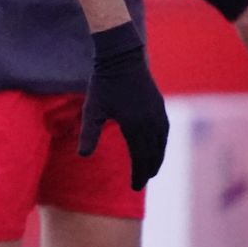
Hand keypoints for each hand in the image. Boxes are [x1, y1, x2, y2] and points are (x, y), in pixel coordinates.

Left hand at [79, 22, 167, 188]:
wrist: (122, 59)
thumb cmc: (104, 85)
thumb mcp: (92, 110)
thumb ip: (89, 134)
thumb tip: (83, 157)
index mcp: (136, 126)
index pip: (140, 158)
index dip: (138, 174)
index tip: (134, 187)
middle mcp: (152, 122)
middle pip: (153, 153)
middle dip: (148, 170)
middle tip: (141, 183)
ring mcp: (159, 113)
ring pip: (161, 143)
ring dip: (157, 158)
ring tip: (151, 170)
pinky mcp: (160, 106)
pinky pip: (164, 131)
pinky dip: (161, 144)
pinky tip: (156, 148)